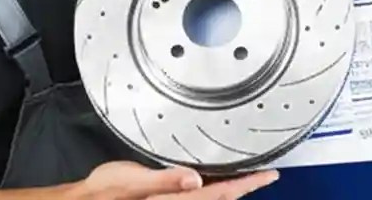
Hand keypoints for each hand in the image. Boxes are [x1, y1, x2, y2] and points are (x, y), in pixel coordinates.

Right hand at [70, 161, 278, 198]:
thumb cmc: (102, 193)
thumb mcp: (129, 181)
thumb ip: (163, 181)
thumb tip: (196, 180)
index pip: (220, 193)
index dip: (247, 185)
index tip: (269, 175)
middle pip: (220, 199)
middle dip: (244, 188)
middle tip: (265, 174)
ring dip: (229, 190)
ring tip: (248, 177)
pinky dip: (212, 191)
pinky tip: (214, 183)